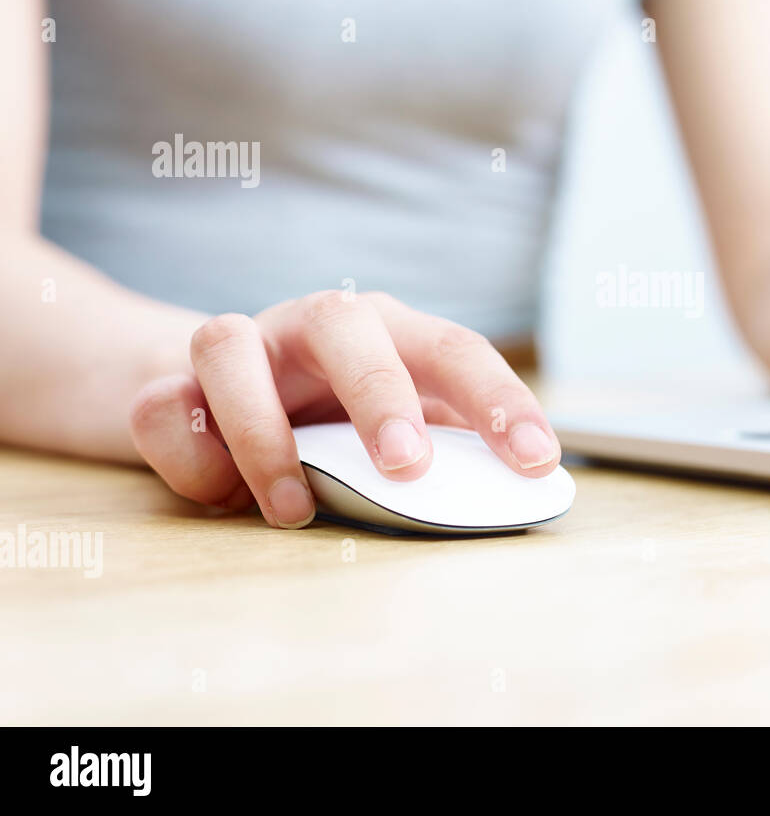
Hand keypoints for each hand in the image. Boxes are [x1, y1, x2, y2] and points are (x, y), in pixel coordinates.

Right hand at [128, 291, 559, 528]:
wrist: (226, 401)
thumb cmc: (339, 421)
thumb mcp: (402, 433)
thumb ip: (450, 455)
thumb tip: (525, 497)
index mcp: (392, 331)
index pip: (455, 350)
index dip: (499, 401)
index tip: (537, 460)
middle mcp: (317, 325)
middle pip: (350, 326)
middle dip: (381, 395)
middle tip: (408, 467)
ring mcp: (241, 345)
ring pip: (229, 346)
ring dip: (263, 434)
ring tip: (294, 510)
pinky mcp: (171, 383)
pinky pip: (165, 406)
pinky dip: (191, 454)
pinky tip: (221, 495)